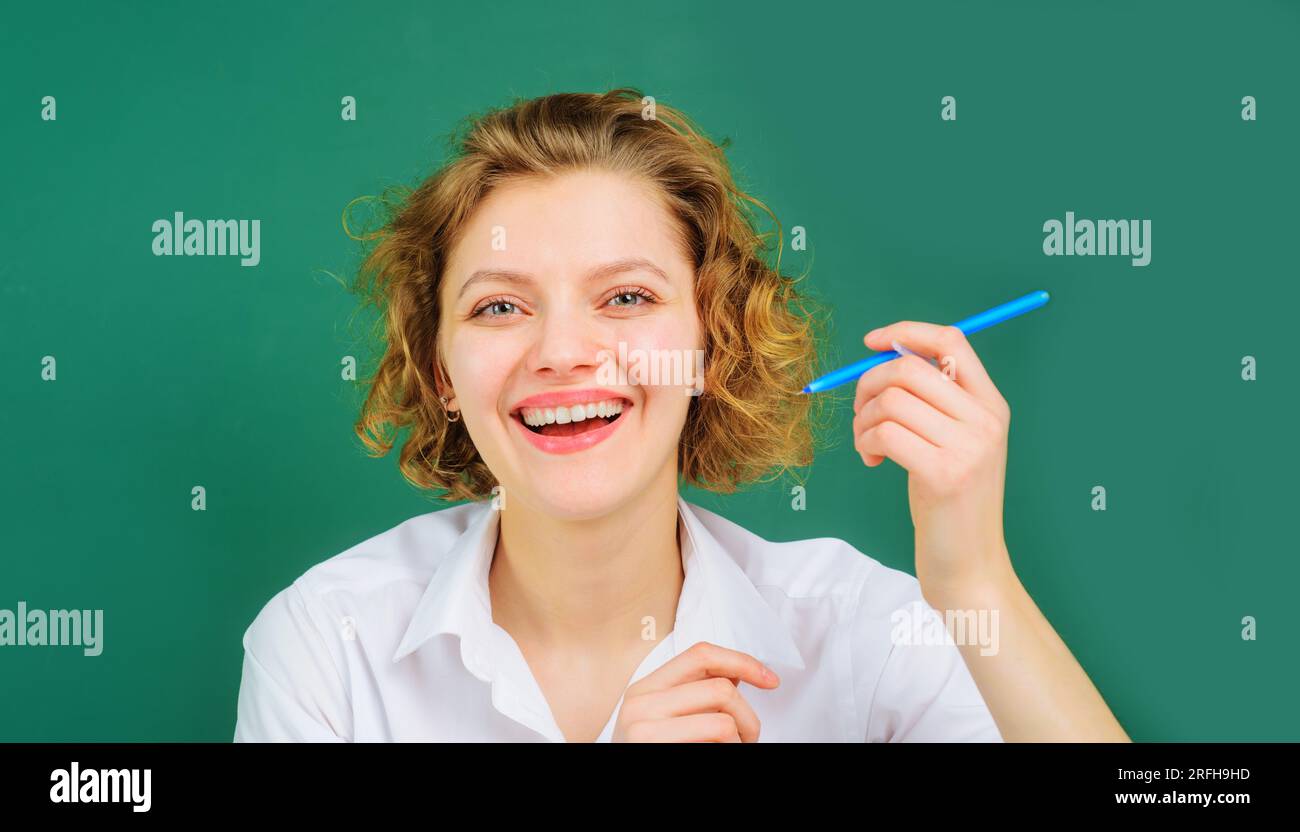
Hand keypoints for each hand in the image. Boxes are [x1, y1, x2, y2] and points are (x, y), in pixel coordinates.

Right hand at [612, 641, 779, 741]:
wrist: (618, 782)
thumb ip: (694, 690)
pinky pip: (716, 744)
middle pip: (721, 689)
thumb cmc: (649, 750)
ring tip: (733, 749)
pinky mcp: (655, 751)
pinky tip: (717, 755)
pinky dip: (731, 751)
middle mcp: (641, 705)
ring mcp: (645, 731)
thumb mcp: (662, 715)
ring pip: (724, 722)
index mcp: (644, 688)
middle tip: (748, 737)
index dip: (742, 660)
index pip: (701, 654)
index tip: (769, 679)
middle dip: (749, 716)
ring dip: (741, 741)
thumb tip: (737, 670)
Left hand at [853, 322, 1015, 603]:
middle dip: (868, 383)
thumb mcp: (952, 442)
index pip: (951, 340)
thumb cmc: (950, 502)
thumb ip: (931, 401)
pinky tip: (871, 461)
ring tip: (866, 445)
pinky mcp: (943, 474)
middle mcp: (985, 420)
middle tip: (861, 414)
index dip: (906, 332)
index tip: (871, 342)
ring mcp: (968, 447)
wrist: (970, 565)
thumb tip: (884, 353)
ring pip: (890, 401)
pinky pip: (883, 434)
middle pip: (909, 368)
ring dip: (863, 421)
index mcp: (990, 404)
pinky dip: (864, 443)